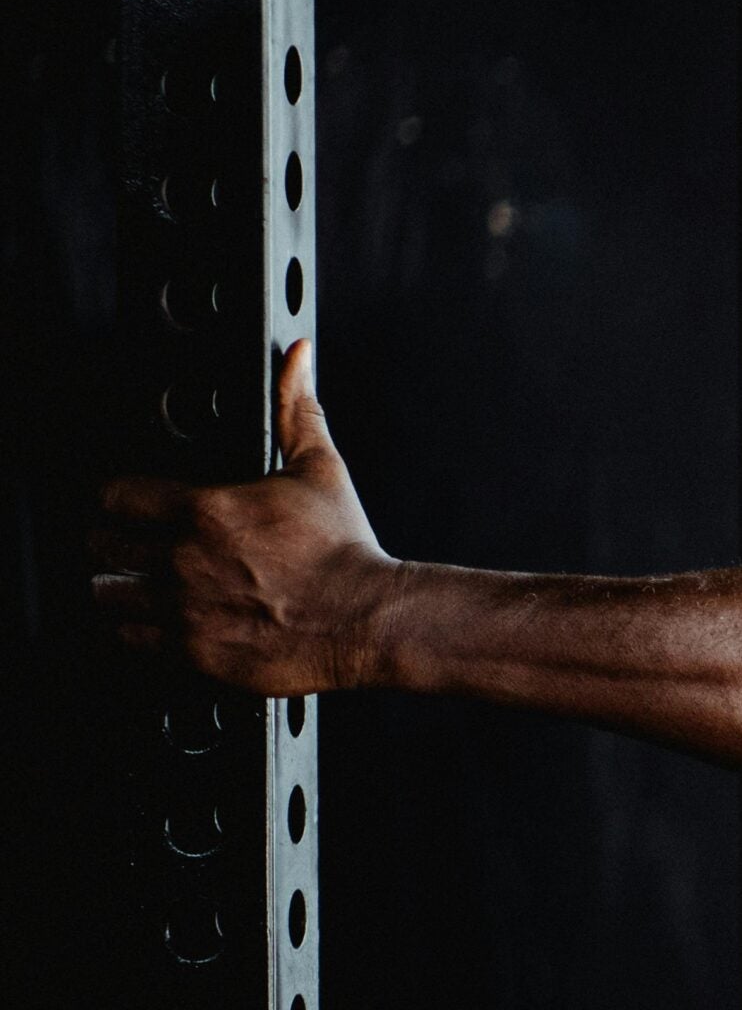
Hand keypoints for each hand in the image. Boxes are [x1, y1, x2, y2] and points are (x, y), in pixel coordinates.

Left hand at [93, 338, 399, 694]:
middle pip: (102, 544)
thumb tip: (299, 357)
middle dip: (112, 541)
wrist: (371, 619)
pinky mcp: (194, 652)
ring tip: (136, 583)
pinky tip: (159, 620)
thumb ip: (297, 409)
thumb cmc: (347, 551)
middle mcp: (183, 559)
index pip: (116, 496)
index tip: (127, 504)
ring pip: (108, 593)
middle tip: (129, 544)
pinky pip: (132, 639)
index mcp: (204, 510)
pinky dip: (138, 629)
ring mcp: (184, 609)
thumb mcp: (321, 469)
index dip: (117, 498)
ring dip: (118, 586)